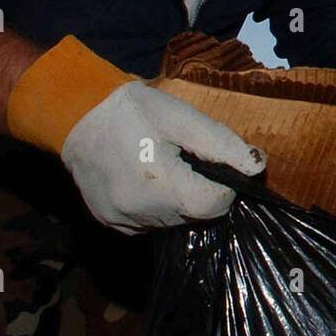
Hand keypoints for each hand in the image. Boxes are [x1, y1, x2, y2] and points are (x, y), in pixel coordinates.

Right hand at [7, 36, 264, 233]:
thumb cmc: (136, 111)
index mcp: (162, 186)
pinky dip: (155, 207)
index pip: (215, 207)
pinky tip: (145, 179)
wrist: (78, 114)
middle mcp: (141, 214)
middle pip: (194, 216)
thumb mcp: (184, 118)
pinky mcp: (109, 222)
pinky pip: (147, 224)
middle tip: (184, 159)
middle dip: (199, 191)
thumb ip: (223, 145)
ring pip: (172, 223)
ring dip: (178, 201)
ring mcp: (121, 222)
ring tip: (163, 166)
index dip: (223, 186)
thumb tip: (257, 168)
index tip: (211, 163)